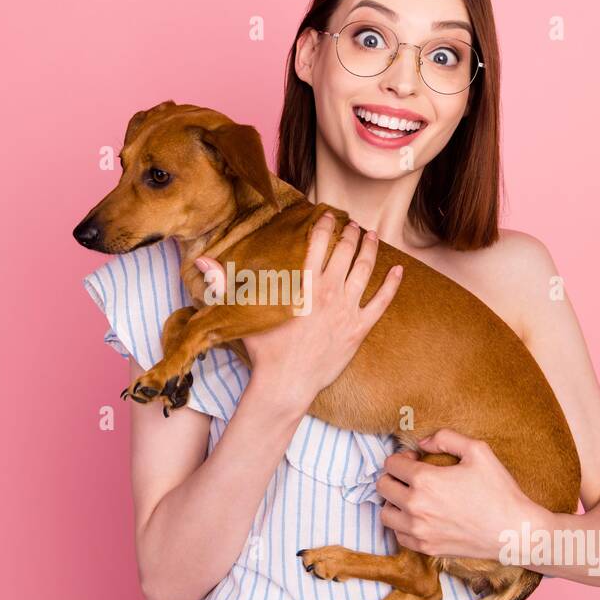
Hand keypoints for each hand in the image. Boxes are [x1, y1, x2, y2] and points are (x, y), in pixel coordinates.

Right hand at [194, 212, 402, 415]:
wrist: (286, 384)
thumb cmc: (264, 350)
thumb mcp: (242, 313)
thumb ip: (224, 283)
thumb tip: (201, 260)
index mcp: (303, 285)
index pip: (317, 244)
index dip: (324, 226)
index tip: (327, 215)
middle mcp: (329, 292)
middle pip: (345, 252)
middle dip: (350, 233)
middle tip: (353, 225)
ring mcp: (347, 310)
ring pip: (364, 270)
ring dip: (370, 249)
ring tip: (371, 236)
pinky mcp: (359, 329)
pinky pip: (382, 302)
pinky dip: (392, 285)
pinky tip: (399, 271)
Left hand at [376, 428, 551, 559]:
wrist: (514, 531)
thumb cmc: (498, 490)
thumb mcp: (478, 450)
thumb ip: (445, 438)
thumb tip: (421, 443)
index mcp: (425, 480)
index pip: (390, 465)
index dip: (401, 458)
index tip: (416, 460)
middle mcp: (416, 506)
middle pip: (383, 487)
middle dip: (393, 477)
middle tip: (411, 477)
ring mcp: (419, 531)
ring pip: (385, 514)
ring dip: (393, 502)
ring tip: (411, 498)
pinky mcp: (426, 548)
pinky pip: (398, 536)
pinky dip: (402, 525)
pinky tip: (418, 518)